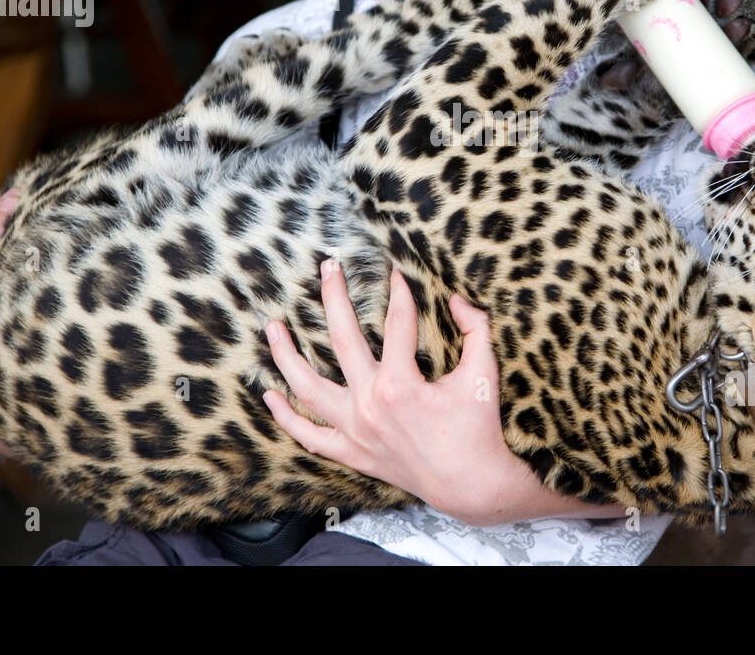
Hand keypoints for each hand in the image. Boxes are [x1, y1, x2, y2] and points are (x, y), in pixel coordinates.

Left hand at [262, 259, 626, 524]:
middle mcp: (370, 404)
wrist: (471, 485)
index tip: (394, 271)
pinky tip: (270, 394)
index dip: (399, 293)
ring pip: (308, 388)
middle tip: (327, 269)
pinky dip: (286, 417)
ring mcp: (355, 430)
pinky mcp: (352, 453)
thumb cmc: (478, 428)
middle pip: (342, 339)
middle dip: (333, 298)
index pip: (396, 323)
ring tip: (273, 327)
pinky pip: (309, 436)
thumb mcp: (484, 373)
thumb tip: (457, 299)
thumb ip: (475, 329)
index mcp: (401, 383)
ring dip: (287, 355)